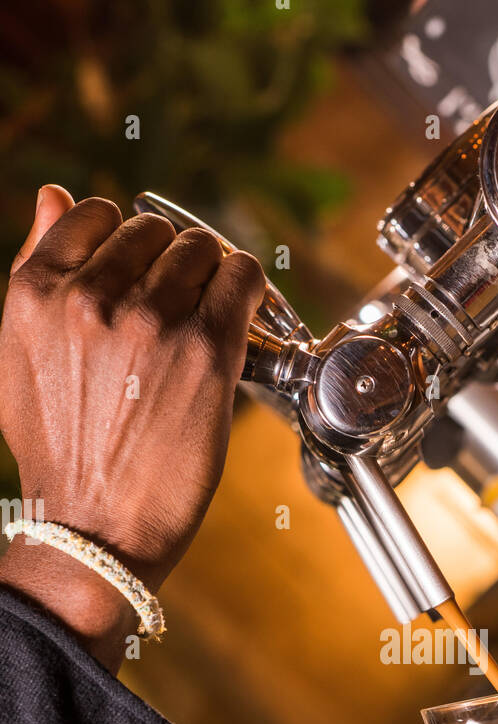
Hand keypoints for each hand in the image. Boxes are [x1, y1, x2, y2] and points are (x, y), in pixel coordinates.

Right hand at [0, 185, 264, 669]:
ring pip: (200, 249)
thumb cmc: (60, 452)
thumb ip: (35, 270)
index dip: (124, 239)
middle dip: (170, 259)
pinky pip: (241, 278)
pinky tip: (240, 312)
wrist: (95, 527)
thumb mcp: (17, 355)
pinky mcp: (204, 349)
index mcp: (36, 293)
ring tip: (207, 314)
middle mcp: (91, 297)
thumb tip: (54, 194)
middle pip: (153, 230)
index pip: (93, 213)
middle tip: (179, 303)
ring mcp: (151, 320)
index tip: (140, 270)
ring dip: (211, 274)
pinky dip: (247, 286)